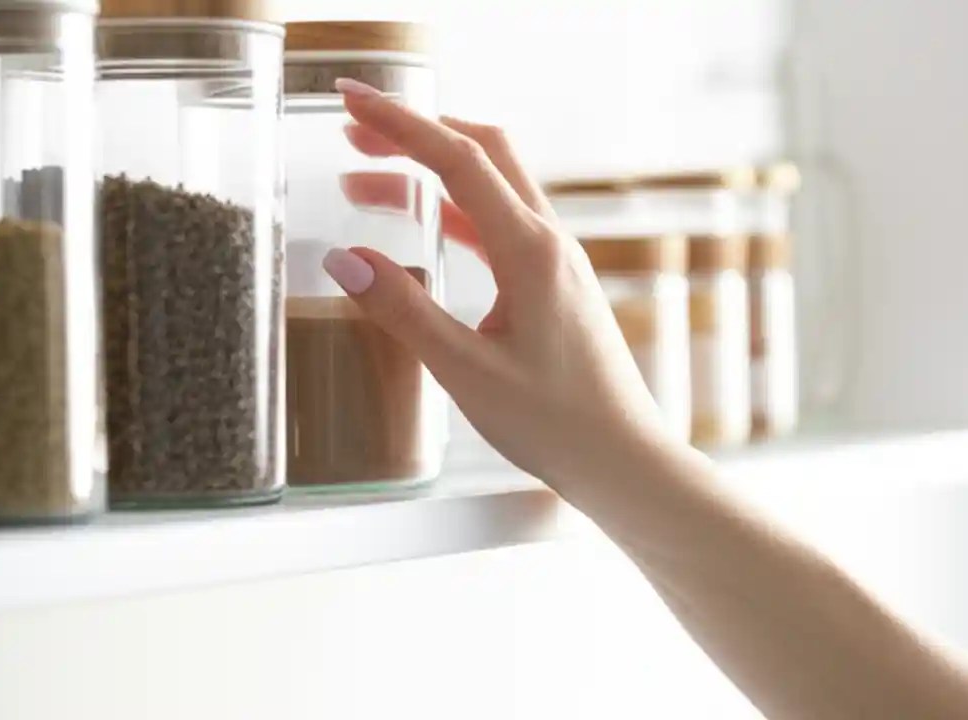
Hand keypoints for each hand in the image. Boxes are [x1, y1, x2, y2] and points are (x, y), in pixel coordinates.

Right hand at [323, 78, 673, 491]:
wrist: (624, 460)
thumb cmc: (555, 423)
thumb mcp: (466, 371)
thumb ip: (404, 311)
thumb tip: (343, 257)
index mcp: (531, 251)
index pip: (458, 159)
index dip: (399, 123)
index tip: (349, 99)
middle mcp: (549, 243)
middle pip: (481, 154)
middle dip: (416, 132)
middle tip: (353, 131)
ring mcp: (557, 262)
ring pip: (490, 190)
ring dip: (430, 176)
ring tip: (363, 185)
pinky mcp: (556, 286)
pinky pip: (501, 228)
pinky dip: (455, 214)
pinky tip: (424, 232)